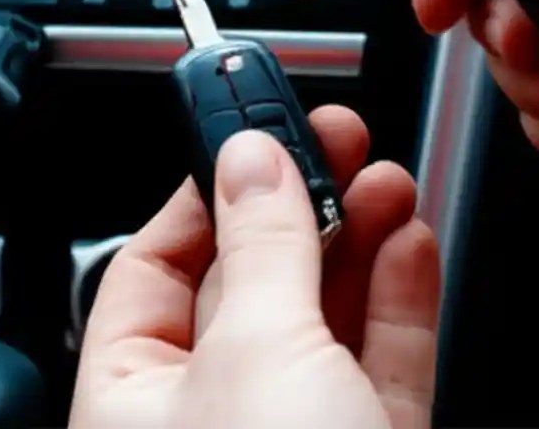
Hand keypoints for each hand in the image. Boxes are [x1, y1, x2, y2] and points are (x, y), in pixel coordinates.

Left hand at [70, 106, 439, 428]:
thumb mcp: (256, 352)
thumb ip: (260, 249)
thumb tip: (251, 163)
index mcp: (130, 397)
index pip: (152, 269)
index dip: (202, 197)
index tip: (245, 137)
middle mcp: (205, 414)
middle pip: (246, 285)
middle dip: (297, 207)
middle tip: (331, 139)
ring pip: (321, 322)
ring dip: (358, 241)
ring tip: (381, 177)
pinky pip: (379, 366)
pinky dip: (398, 303)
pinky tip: (407, 244)